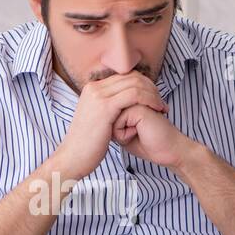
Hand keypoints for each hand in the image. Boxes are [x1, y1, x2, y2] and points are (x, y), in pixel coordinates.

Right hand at [51, 72, 165, 178]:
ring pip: (135, 83)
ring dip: (153, 94)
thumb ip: (106, 109)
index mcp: (92, 88)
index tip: (154, 98)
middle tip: (161, 102)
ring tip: (162, 107)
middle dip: (151, 87)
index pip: (124, 76)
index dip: (143, 84)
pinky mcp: (105, 106)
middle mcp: (94, 87)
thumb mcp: (95, 120)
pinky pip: (134, 95)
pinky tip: (157, 110)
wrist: (72, 158)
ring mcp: (98, 95)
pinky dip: (149, 100)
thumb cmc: (87, 145)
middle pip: (131, 76)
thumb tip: (120, 107)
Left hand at [113, 100, 196, 169]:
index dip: (114, 130)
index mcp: (127, 101)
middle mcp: (131, 98)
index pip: (105, 115)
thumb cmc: (145, 145)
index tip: (131, 134)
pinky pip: (117, 122)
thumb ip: (110, 122)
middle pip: (106, 116)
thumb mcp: (122, 134)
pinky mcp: (139, 106)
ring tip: (138, 133)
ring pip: (110, 118)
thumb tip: (95, 119)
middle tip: (136, 134)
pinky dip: (125, 133)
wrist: (166, 152)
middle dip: (116, 131)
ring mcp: (135, 100)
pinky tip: (140, 132)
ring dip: (121, 132)